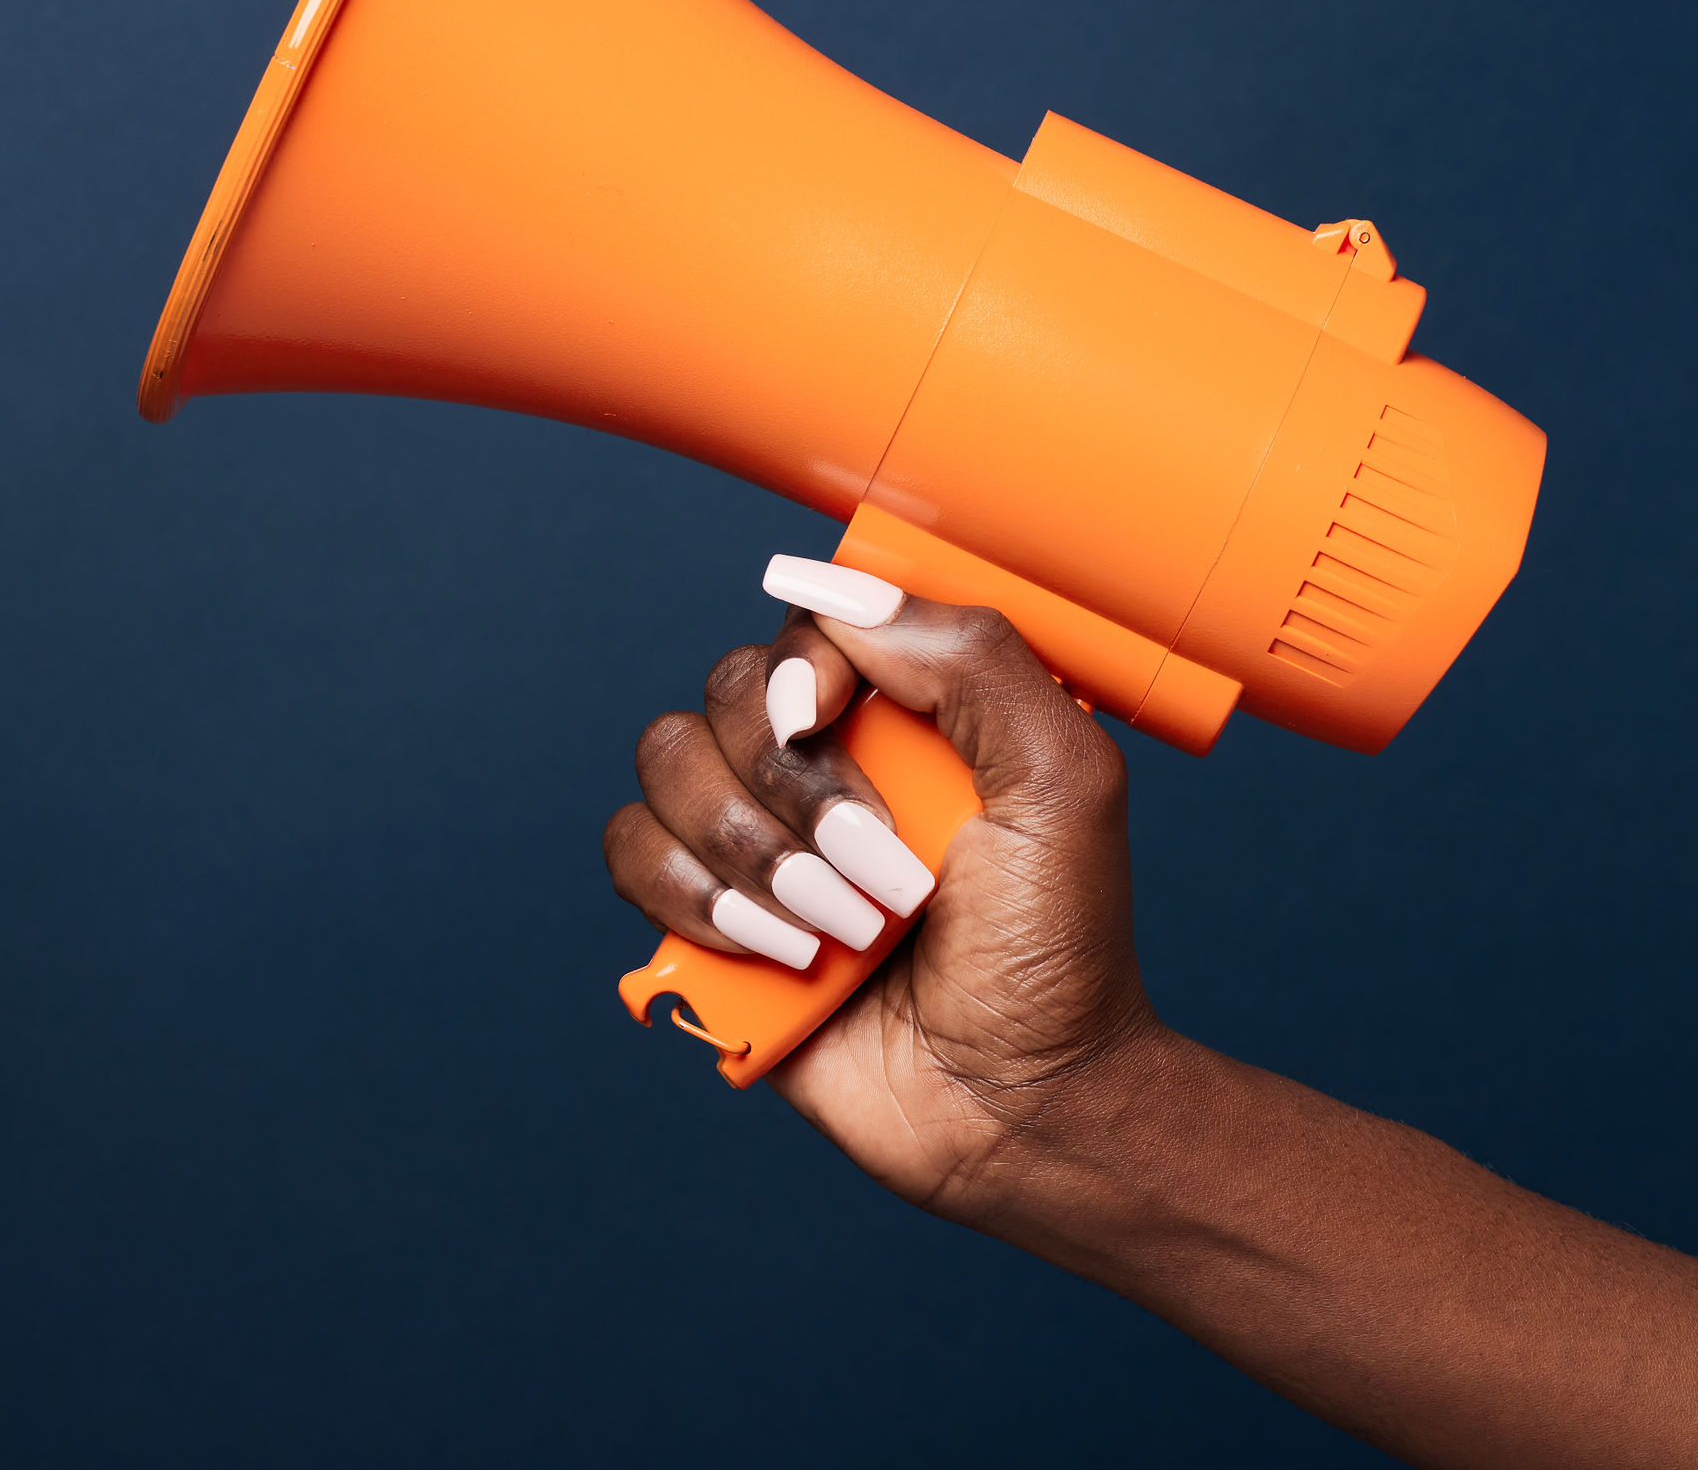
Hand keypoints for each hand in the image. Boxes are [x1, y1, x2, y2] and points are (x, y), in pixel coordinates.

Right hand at [601, 569, 1159, 1216]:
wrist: (1023, 1104)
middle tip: (882, 873)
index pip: (799, 631)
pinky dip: (696, 903)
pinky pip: (633, 855)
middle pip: (719, 696)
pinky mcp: (708, 918)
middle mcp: (818, 763)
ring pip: (665, 770)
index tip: (829, 728)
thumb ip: (971, 657)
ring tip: (840, 929)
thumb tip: (832, 591)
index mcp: (901, 713)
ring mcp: (757, 839)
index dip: (798, 676)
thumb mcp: (1064, 783)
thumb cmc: (1060, 950)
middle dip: (791, 793)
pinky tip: (784, 955)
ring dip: (751, 857)